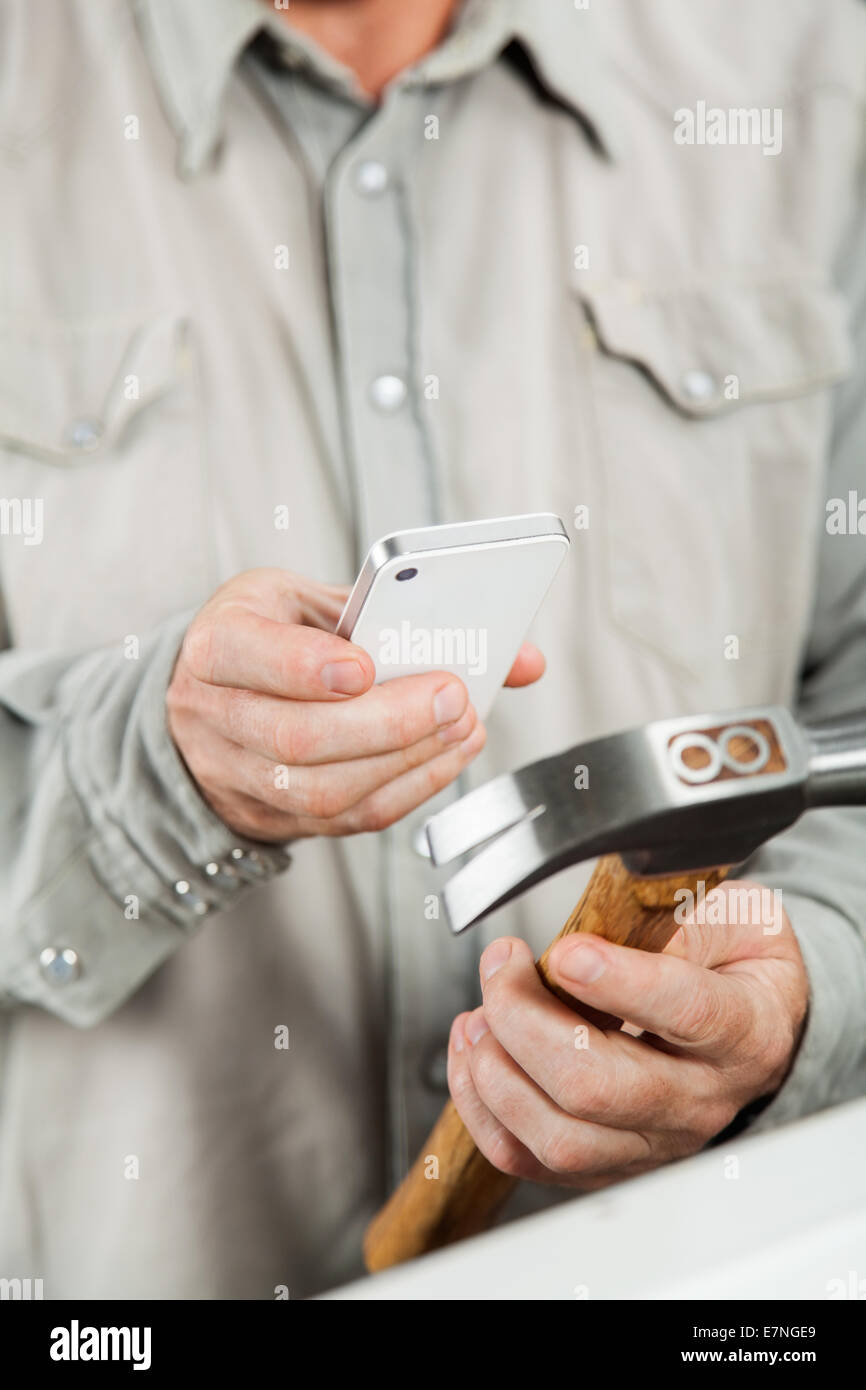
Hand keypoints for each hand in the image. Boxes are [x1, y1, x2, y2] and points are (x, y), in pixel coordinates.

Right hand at [166, 567, 543, 841]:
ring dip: (405, 760)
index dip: (303, 665)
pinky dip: (409, 788)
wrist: (214, 699)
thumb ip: (399, 615)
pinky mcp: (275, 817)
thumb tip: (520, 658)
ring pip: (322, 789)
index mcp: (215, 644)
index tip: (363, 664)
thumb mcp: (314, 601)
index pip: (243, 654)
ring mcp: (237, 776)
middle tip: (450, 697)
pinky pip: (347, 818)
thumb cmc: (272, 636)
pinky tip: (446, 757)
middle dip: (386, 721)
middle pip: (295, 736)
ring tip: (462, 726)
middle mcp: (213, 715)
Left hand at [447, 880, 808, 1186]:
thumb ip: (677, 910)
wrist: (750, 1023)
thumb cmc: (734, 962)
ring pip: (558, 1136)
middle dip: (524, 1020)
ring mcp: (652, 1140)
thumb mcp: (733, 913)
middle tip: (502, 965)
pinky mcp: (606, 1161)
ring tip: (480, 1013)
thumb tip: (604, 916)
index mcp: (744, 1029)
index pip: (687, 1014)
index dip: (620, 982)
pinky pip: (527, 1157)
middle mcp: (700, 1099)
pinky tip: (475, 1054)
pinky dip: (482, 1107)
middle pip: (597, 1087)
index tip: (565, 951)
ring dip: (496, 1071)